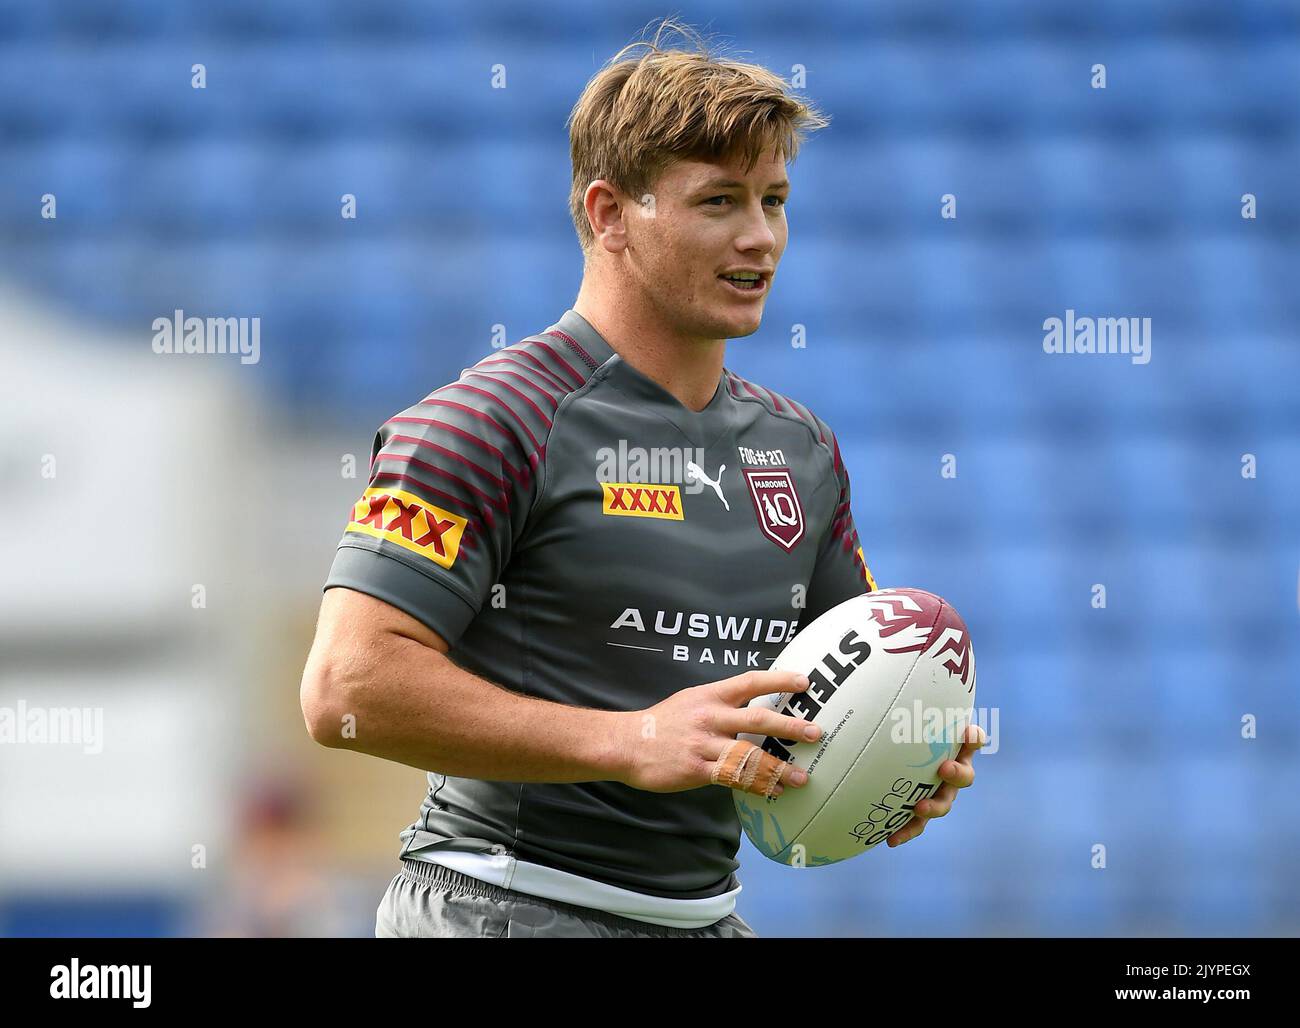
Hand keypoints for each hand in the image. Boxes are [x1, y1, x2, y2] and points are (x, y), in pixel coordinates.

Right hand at [615, 670, 820, 796]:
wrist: (626, 744)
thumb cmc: (662, 723)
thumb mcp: (690, 701)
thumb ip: (720, 704)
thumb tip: (753, 708)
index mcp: (710, 695)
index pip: (749, 682)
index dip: (778, 680)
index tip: (805, 681)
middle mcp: (710, 716)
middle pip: (757, 719)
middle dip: (789, 726)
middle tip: (815, 732)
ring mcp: (703, 743)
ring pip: (749, 755)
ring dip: (778, 767)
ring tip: (802, 777)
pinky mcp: (697, 769)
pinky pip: (733, 778)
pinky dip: (756, 785)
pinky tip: (773, 791)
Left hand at [886, 722, 983, 846]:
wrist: (889, 755)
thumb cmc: (903, 733)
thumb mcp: (910, 722)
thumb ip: (918, 713)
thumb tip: (920, 706)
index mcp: (954, 748)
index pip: (972, 740)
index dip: (972, 738)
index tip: (968, 733)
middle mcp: (950, 773)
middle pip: (963, 777)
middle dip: (957, 774)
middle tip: (945, 768)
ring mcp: (936, 792)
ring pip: (942, 804)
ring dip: (934, 807)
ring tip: (920, 808)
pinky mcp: (917, 810)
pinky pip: (915, 823)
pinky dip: (905, 830)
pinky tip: (891, 839)